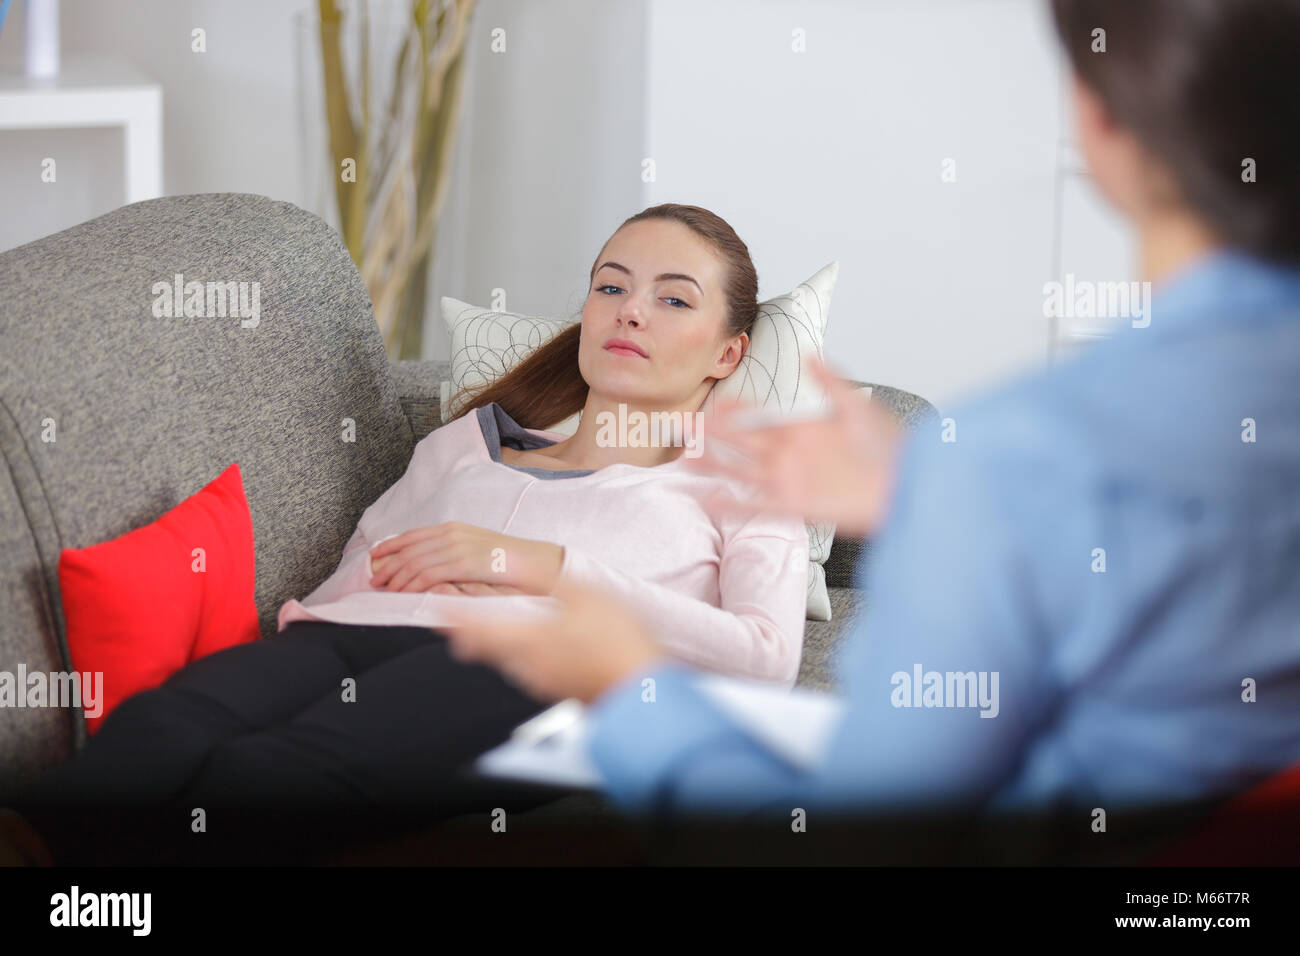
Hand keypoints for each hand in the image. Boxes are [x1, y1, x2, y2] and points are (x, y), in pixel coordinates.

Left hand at [368, 522, 563, 595]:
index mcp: (454, 528)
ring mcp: (458, 547)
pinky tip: (404, 594)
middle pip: (409, 549)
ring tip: (385, 591)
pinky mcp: (464, 563)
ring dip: (396, 578)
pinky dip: (412, 585)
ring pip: (415, 563)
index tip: (374, 557)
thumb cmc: (509, 560)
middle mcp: (452, 534)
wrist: (534, 561)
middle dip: (388, 565)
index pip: (413, 535)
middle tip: (374, 580)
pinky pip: (429, 574)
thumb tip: (435, 564)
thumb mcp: (478, 549)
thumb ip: (455, 552)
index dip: (390, 546)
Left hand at [438, 574, 666, 703]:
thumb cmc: (617, 641)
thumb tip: (507, 560)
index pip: (473, 627)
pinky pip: (527, 669)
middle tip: (455, 615)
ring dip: (496, 642)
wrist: (641, 691)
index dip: (451, 616)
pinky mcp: (554, 690)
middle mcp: (524, 664)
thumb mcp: (583, 595)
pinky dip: (521, 655)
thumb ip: (541, 577)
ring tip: (495, 626)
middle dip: (469, 630)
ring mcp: (538, 681)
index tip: (436, 607)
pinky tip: (538, 646)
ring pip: (506, 659)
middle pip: (483, 647)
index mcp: (526, 638)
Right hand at [688, 355, 902, 536]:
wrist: (907, 486)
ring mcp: (790, 480)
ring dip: (714, 465)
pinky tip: (709, 498)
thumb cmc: (889, 448)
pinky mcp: (796, 505)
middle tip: (684, 427)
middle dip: (712, 435)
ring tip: (686, 459)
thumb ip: (831, 382)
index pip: (758, 416)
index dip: (736, 410)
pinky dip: (732, 503)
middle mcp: (790, 454)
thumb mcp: (858, 407)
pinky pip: (757, 504)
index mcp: (801, 428)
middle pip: (741, 442)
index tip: (714, 402)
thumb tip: (808, 353)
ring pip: (742, 471)